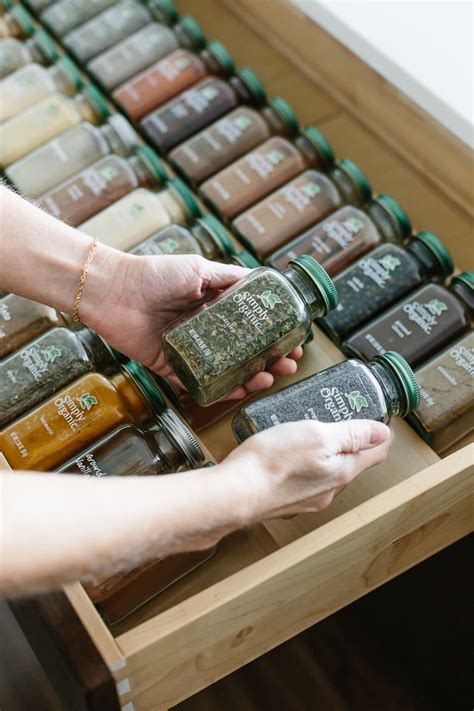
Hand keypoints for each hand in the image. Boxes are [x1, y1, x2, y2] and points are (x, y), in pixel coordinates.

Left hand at [82, 251, 302, 399]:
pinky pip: (197, 384)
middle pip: (244, 352)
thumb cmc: (155, 275)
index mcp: (213, 308)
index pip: (252, 326)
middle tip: (287, 367)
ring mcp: (189, 351)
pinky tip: (238, 392)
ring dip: (249, 378)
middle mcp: (204, 331)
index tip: (295, 342)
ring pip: (226, 371)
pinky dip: (218, 391)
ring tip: (267, 379)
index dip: (275, 335)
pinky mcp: (169, 367)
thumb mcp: (198, 269)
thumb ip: (228, 278)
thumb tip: (261, 279)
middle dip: (269, 360)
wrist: (113, 291)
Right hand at [222, 419, 392, 519]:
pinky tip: (287, 454)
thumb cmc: (272, 463)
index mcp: (342, 473)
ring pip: (326, 473)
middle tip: (340, 420)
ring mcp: (307, 500)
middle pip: (351, 464)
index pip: (377, 454)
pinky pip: (304, 480)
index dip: (381, 435)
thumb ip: (352, 435)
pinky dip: (303, 465)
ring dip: (325, 454)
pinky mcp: (286, 501)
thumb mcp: (317, 435)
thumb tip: (382, 432)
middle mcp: (329, 491)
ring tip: (310, 434)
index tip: (378, 420)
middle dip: (351, 443)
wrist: (234, 494)